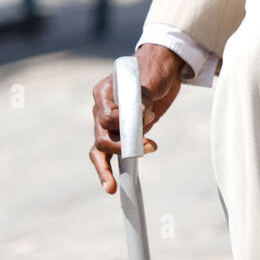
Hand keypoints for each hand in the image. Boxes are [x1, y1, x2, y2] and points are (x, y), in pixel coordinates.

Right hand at [89, 44, 186, 193]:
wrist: (160, 71)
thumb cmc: (153, 71)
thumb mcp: (150, 79)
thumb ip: (143, 97)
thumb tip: (142, 114)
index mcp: (103, 93)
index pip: (106, 116)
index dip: (124, 121)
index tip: (148, 115)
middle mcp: (101, 110)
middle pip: (101, 136)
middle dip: (121, 148)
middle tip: (149, 147)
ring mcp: (108, 125)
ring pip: (100, 151)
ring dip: (106, 170)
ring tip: (111, 189)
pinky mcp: (120, 135)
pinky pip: (111, 155)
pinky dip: (112, 171)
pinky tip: (116, 188)